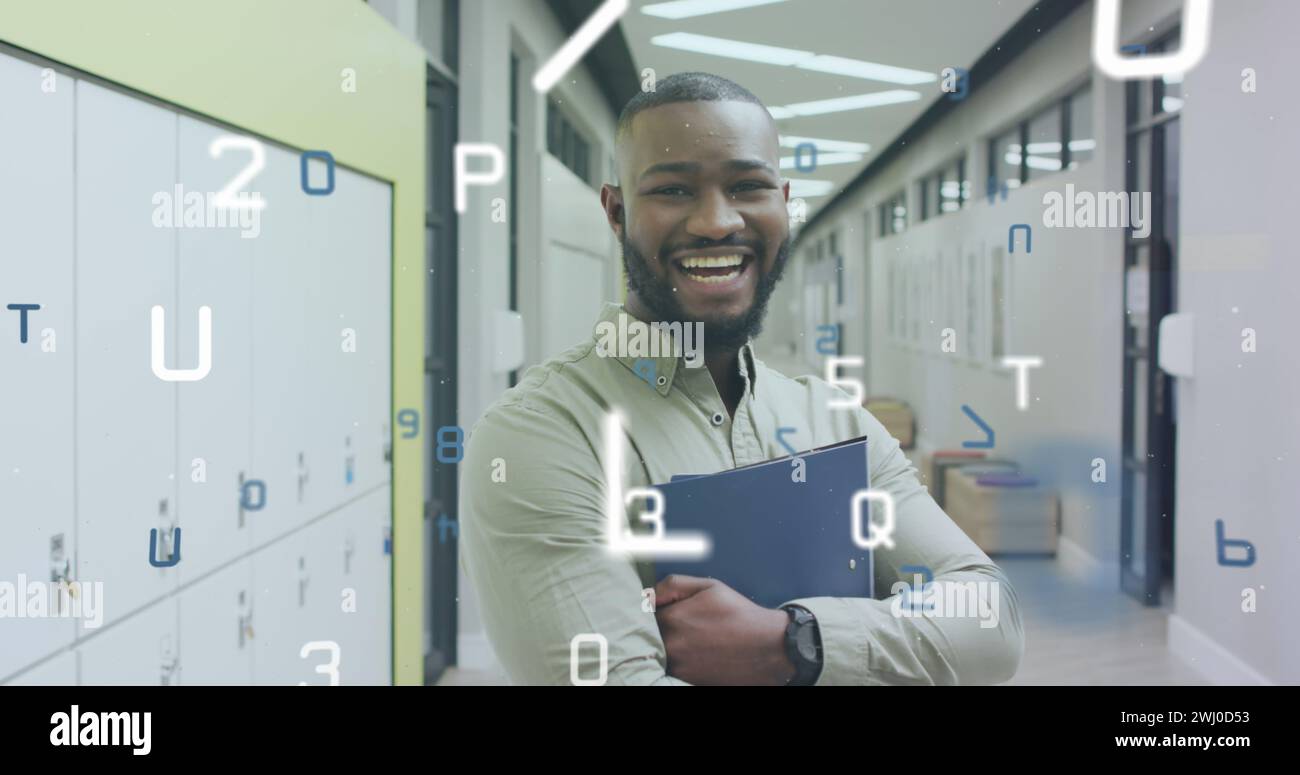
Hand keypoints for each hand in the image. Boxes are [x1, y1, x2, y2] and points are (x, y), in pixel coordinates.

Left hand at [653, 575, 794, 685]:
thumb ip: (673, 585)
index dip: (654, 609)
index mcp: (672, 620)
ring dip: (666, 645)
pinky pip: (671, 668)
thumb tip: (648, 594)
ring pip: (658, 653)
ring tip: (691, 639)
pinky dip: (677, 660)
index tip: (665, 608)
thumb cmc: (739, 614)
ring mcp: (679, 668)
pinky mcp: (688, 682)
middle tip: (682, 624)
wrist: (769, 648)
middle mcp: (670, 647)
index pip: (645, 613)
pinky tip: (694, 653)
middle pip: (649, 635)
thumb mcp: (709, 587)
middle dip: (658, 628)